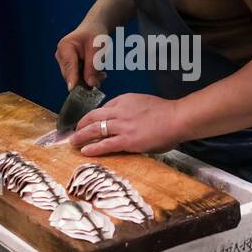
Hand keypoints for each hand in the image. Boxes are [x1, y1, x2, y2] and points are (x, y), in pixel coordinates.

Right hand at [55, 24, 106, 90]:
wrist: (94, 29)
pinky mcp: (71, 68)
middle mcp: (61, 57)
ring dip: (90, 79)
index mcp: (65, 47)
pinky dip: (89, 77)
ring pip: (76, 79)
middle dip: (86, 79)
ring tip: (102, 73)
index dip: (72, 78)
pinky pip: (79, 78)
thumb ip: (93, 66)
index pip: (69, 66)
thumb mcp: (97, 48)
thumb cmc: (94, 34)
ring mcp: (65, 63)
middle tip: (102, 77)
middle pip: (71, 75)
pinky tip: (99, 73)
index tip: (72, 89)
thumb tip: (91, 85)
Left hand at [70, 94, 186, 155]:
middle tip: (75, 131)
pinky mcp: (127, 140)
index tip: (91, 123)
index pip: (104, 108)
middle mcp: (120, 111)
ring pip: (95, 130)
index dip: (95, 117)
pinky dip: (93, 148)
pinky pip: (105, 144)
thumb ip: (133, 110)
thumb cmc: (167, 113)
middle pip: (93, 116)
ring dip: (81, 136)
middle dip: (81, 124)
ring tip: (74, 142)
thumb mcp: (145, 103)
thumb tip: (128, 121)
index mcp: (125, 100)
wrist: (177, 118)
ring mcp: (122, 126)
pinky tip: (85, 151)